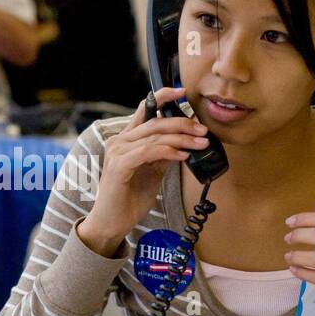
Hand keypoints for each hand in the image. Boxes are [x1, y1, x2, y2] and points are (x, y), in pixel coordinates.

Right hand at [76, 87, 211, 257]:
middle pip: (155, 122)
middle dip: (182, 123)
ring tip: (200, 143)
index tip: (183, 92)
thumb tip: (184, 142)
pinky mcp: (119, 166)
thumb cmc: (129, 198)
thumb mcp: (153, 172)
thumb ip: (164, 155)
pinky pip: (148, 151)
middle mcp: (119, 141)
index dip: (163, 96)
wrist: (112, 223)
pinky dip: (168, 151)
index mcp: (126, 139)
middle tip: (203, 130)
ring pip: (154, 136)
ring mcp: (117, 152)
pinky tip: (183, 155)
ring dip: (182, 138)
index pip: (144, 109)